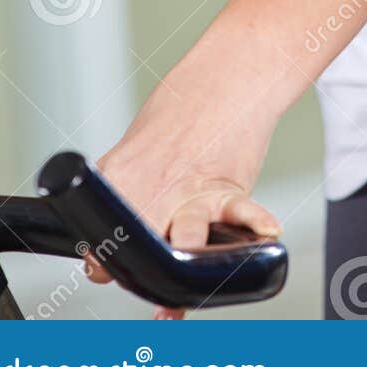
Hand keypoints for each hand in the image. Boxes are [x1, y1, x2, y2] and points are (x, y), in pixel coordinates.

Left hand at [86, 73, 280, 319]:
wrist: (224, 77)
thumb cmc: (180, 115)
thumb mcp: (134, 152)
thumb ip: (123, 196)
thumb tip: (105, 253)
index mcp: (119, 177)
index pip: (100, 233)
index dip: (103, 260)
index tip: (108, 269)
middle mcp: (154, 187)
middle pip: (139, 245)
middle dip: (142, 272)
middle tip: (150, 289)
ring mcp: (193, 188)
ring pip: (189, 230)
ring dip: (190, 249)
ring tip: (193, 257)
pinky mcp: (230, 187)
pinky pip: (244, 212)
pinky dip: (256, 224)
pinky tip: (266, 232)